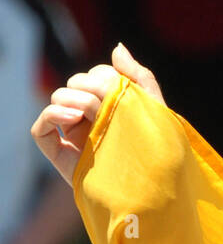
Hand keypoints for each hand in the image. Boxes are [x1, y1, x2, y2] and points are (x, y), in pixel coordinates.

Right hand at [30, 43, 164, 185]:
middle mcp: (91, 120)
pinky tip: (73, 118)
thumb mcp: (155, 111)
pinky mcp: (61, 155)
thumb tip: (116, 48)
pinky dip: (52, 115)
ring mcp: (74, 136)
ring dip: (75, 99)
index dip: (105, 77)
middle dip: (91, 88)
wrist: (154, 195)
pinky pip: (42, 128)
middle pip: (76, 83)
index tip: (121, 91)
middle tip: (108, 107)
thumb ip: (139, 77)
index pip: (97, 75)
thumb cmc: (160, 155)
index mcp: (111, 108)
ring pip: (58, 99)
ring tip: (94, 116)